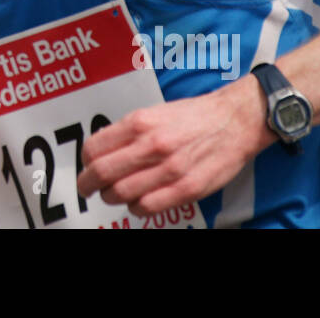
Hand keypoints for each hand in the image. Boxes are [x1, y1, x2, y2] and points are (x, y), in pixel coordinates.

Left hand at [76, 78, 266, 216]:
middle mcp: (151, 145)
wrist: (234, 120)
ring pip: (121, 193)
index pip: (94, 148)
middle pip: (102, 173)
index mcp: (140, 122)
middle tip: (87, 188)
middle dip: (87, 184)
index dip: (84, 162)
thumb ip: (128, 131)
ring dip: (111, 197)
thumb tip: (101, 150)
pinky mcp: (187, 188)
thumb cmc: (193, 116)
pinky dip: (135, 208)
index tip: (86, 167)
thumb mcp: (154, 112)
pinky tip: (137, 202)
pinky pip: (148, 207)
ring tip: (114, 194)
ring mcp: (169, 169)